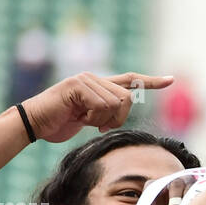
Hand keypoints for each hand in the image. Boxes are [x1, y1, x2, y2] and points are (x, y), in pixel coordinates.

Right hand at [23, 72, 173, 142]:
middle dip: (117, 119)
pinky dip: (93, 118)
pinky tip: (77, 117)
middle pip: (127, 99)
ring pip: (116, 103)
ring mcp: (86, 79)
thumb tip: (121, 112)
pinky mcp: (77, 85)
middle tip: (97, 125)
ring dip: (102, 120)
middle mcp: (95, 78)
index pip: (130, 80)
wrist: (34, 124)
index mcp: (99, 86)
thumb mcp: (89, 119)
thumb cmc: (59, 124)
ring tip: (83, 119)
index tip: (170, 80)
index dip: (151, 81)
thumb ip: (106, 113)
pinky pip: (102, 105)